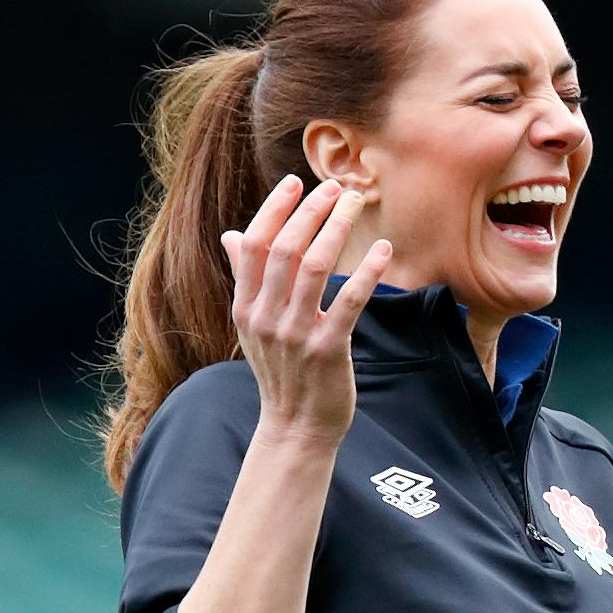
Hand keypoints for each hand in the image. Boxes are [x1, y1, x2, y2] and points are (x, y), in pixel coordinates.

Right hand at [222, 174, 395, 449]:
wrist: (296, 429)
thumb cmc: (281, 372)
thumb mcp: (254, 326)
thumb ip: (244, 279)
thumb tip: (230, 236)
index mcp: (246, 307)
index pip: (254, 244)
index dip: (275, 209)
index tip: (296, 183)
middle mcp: (266, 318)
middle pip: (285, 248)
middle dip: (312, 210)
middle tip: (336, 187)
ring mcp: (295, 335)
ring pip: (315, 266)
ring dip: (338, 228)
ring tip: (355, 204)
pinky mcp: (327, 351)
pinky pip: (349, 302)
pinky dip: (367, 272)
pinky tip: (383, 250)